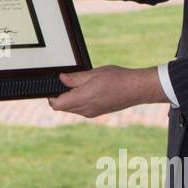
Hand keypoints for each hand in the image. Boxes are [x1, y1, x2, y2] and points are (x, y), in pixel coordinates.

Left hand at [48, 65, 166, 117]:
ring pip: (72, 109)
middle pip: (63, 108)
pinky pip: (82, 109)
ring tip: (79, 84)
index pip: (57, 105)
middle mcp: (86, 110)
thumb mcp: (93, 73)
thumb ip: (75, 78)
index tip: (52, 87)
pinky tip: (88, 90)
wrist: (137, 89)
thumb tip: (61, 79)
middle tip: (65, 82)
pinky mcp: (98, 113)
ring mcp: (92, 113)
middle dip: (60, 97)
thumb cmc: (118, 79)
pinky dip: (79, 101)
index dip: (51, 97)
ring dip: (70, 99)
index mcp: (83, 99)